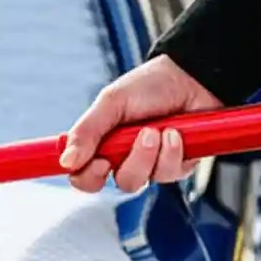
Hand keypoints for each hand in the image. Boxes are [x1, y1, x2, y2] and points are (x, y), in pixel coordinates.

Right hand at [60, 54, 222, 192]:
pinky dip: (172, 153)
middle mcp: (125, 158)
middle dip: (131, 163)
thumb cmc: (151, 85)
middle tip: (139, 137)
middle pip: (119, 184)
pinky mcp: (177, 165)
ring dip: (152, 155)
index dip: (88, 177)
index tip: (99, 161)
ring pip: (144, 181)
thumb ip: (86, 132)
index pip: (84, 176)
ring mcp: (152, 164)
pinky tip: (176, 132)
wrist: (194, 76)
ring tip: (160, 129)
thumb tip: (66, 161)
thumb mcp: (112, 102)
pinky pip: (169, 174)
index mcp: (102, 144)